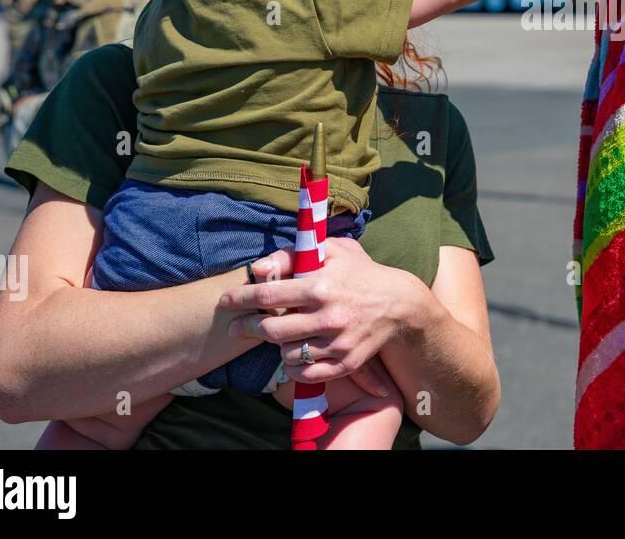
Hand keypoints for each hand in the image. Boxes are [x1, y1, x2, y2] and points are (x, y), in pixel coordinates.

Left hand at [217, 237, 428, 387]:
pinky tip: (294, 355)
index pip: (269, 294)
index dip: (241, 298)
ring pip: (287, 353)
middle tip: (238, 326)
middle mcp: (328, 316)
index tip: (225, 301)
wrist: (399, 304)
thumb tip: (259, 267)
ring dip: (276, 346)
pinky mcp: (346, 363)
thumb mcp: (332, 252)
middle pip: (272, 329)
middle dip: (249, 327)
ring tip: (278, 336)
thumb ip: (293, 255)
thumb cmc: (360, 273)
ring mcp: (337, 343)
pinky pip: (306, 373)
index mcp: (321, 285)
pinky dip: (294, 367)